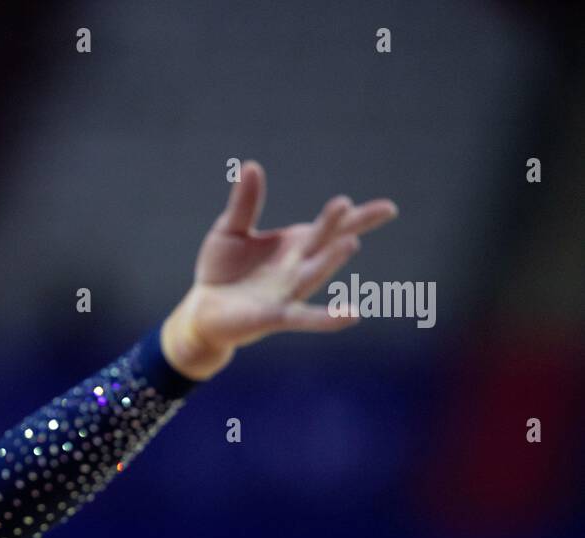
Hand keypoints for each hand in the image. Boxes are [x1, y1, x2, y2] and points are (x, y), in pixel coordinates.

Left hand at [160, 160, 397, 380]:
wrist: (202, 310)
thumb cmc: (221, 270)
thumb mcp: (229, 230)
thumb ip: (244, 204)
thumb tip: (251, 166)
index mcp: (295, 245)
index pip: (331, 228)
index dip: (359, 217)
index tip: (389, 209)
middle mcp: (299, 268)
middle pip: (325, 244)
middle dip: (338, 227)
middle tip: (353, 207)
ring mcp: (289, 293)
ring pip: (315, 274)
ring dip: (331, 260)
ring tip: (350, 244)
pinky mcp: (274, 317)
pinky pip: (304, 317)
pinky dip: (328, 318)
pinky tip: (352, 315)